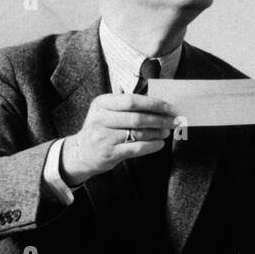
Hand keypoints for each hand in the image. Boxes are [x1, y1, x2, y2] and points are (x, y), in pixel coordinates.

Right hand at [61, 93, 178, 185]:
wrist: (80, 153)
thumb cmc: (100, 129)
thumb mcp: (106, 111)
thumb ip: (127, 105)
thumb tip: (159, 103)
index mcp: (102, 103)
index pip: (132, 100)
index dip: (154, 104)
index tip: (170, 107)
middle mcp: (101, 118)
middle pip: (137, 117)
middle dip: (160, 119)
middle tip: (174, 120)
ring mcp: (104, 137)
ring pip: (138, 133)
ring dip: (157, 132)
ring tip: (167, 131)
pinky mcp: (109, 153)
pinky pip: (136, 148)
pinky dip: (152, 145)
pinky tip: (160, 143)